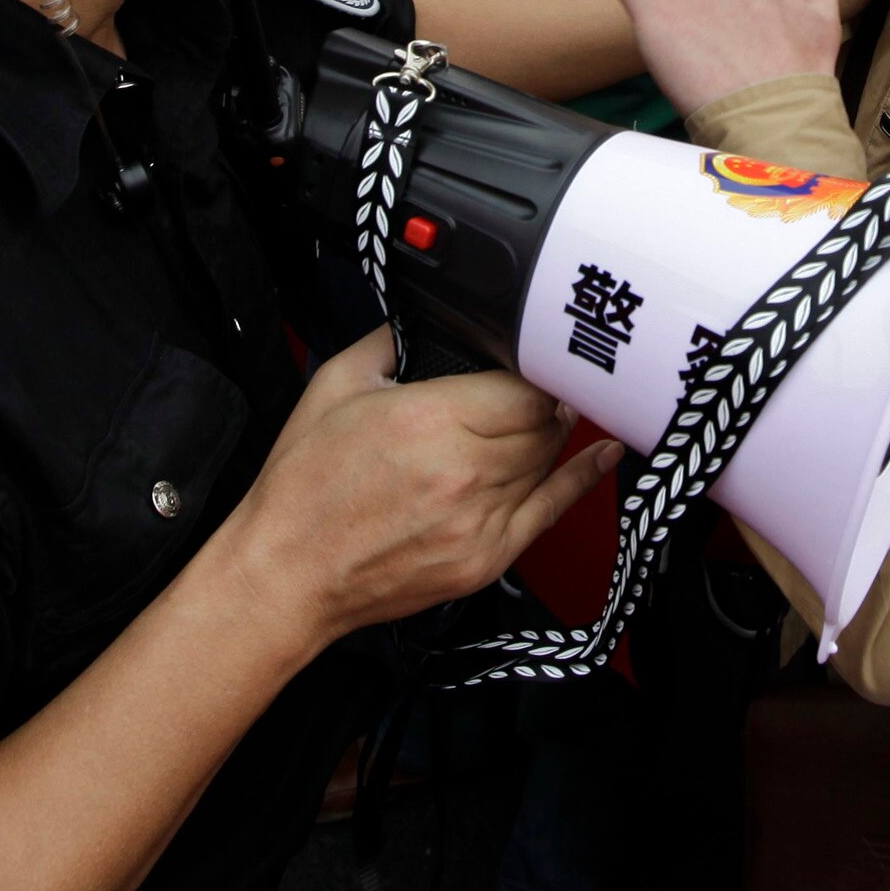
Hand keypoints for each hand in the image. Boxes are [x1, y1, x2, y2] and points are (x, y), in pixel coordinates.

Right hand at [229, 331, 617, 646]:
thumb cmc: (303, 490)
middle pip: (543, 421)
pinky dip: (583, 477)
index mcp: (429, 420)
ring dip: (549, 435)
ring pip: (547, 460)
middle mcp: (463, 471)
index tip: (529, 359)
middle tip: (535, 388)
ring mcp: (478, 521)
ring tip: (545, 416)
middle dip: (542, 401)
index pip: (522, 384)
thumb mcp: (336, 386)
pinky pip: (552, 511)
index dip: (531, 368)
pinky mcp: (485, 560)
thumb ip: (391, 339)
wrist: (285, 573)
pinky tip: (603, 453)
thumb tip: (426, 317)